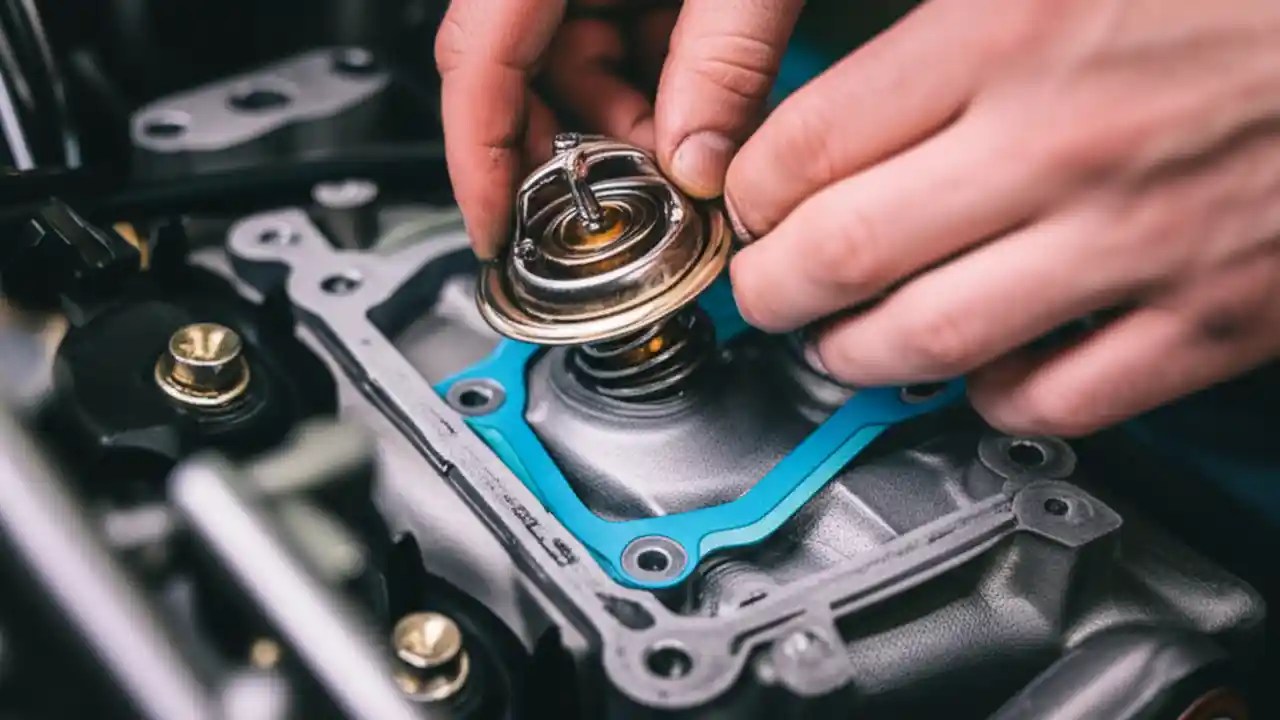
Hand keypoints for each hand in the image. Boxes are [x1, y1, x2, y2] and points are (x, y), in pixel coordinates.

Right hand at [436, 0, 802, 257]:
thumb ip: (725, 62)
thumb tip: (701, 163)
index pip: (476, 68)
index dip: (479, 166)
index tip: (497, 236)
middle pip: (523, 77)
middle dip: (588, 147)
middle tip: (645, 193)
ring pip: (576, 65)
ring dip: (634, 119)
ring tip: (694, 142)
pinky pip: (614, 36)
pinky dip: (655, 80)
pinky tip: (702, 98)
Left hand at [726, 0, 1279, 435]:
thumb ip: (940, 18)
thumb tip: (836, 88)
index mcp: (1008, 28)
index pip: (808, 145)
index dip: (749, 195)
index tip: (744, 209)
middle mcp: (1062, 141)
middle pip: (841, 256)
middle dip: (771, 290)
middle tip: (763, 291)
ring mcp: (1138, 240)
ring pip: (927, 343)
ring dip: (855, 356)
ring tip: (837, 344)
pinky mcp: (1211, 317)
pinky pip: (1056, 399)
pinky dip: (991, 399)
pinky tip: (977, 370)